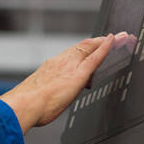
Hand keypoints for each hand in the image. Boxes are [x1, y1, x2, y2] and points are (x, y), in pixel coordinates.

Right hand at [0, 33, 122, 131]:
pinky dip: (105, 47)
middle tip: (112, 37)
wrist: (24, 105)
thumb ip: (48, 92)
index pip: (72, 53)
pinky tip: (114, 41)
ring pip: (90, 47)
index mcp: (50, 67)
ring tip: (119, 37)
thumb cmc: (28, 106)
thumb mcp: (39, 95)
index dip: (85, 48)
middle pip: (83, 46)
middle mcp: (60, 62)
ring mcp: (69, 66)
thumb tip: (47, 98)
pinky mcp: (78, 74)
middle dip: (98, 41)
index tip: (93, 45)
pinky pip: (95, 57)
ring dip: (105, 41)